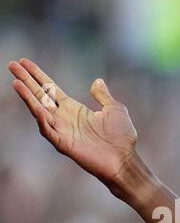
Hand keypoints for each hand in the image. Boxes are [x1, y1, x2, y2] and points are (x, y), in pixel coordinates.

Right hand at [8, 58, 138, 188]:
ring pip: (39, 111)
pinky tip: (38, 111)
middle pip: (40, 96)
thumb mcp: (114, 109)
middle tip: (12, 65)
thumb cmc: (122, 137)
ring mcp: (62, 130)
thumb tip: (97, 81)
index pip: (50, 88)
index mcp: (73, 108)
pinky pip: (49, 132)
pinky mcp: (64, 144)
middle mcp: (64, 118)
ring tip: (17, 83)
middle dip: (26, 80)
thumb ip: (103, 96)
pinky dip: (43, 122)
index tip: (24, 62)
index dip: (37, 75)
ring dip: (28, 98)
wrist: (124, 160)